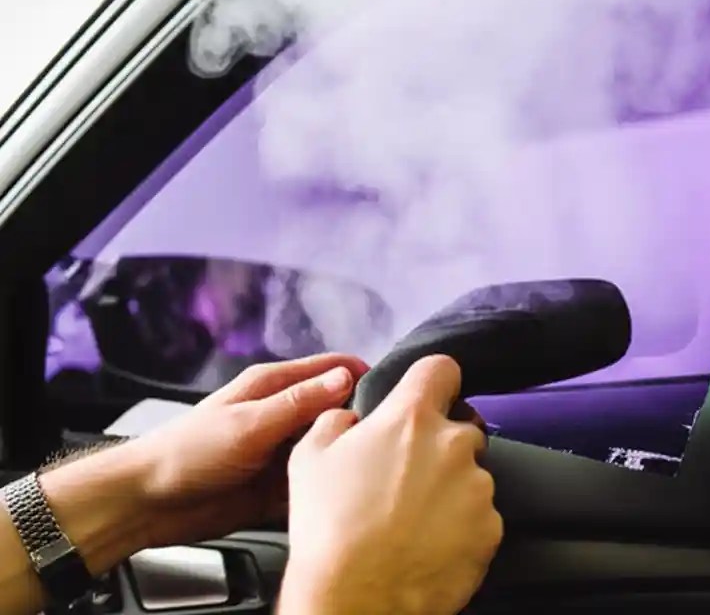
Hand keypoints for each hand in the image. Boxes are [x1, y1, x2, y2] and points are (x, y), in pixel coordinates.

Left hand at [117, 352, 368, 546]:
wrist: (150, 504)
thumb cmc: (188, 453)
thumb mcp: (249, 423)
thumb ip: (298, 402)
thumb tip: (346, 376)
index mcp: (275, 385)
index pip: (334, 369)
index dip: (366, 377)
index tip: (395, 395)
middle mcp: (285, 414)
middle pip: (339, 410)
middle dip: (362, 422)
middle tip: (386, 439)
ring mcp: (284, 449)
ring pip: (331, 447)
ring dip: (346, 457)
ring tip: (370, 468)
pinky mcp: (281, 484)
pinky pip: (316, 481)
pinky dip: (329, 486)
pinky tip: (344, 493)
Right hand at [279, 355, 501, 614]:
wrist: (356, 599)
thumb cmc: (329, 528)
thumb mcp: (309, 459)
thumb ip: (335, 421)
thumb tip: (350, 418)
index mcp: (411, 418)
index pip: (442, 369)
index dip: (432, 381)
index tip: (427, 396)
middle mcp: (454, 444)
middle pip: (459, 429)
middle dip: (439, 448)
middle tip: (405, 480)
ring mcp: (478, 487)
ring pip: (471, 476)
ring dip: (450, 490)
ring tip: (412, 521)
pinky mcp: (491, 528)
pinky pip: (480, 517)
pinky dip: (461, 527)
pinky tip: (428, 543)